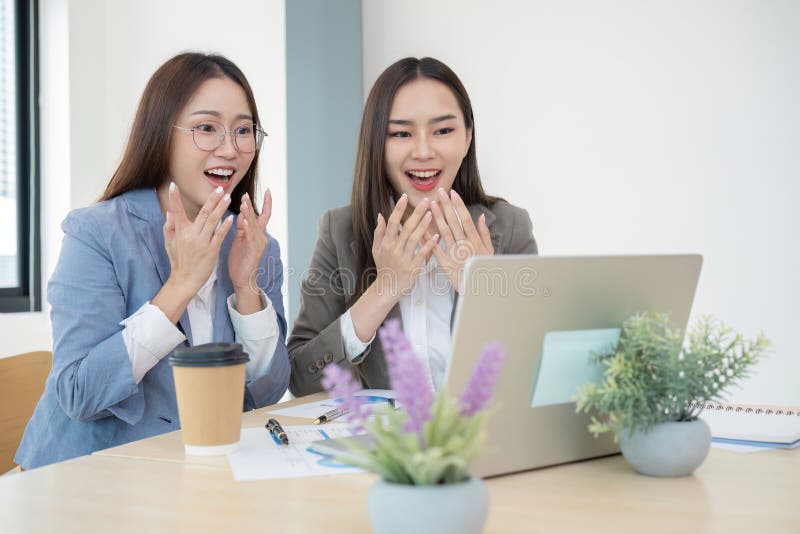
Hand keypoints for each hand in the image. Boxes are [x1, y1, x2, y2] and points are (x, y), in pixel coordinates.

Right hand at [152, 183, 233, 322]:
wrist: (184, 280)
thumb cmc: (178, 261)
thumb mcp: (169, 244)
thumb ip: (169, 227)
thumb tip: (168, 212)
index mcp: (180, 232)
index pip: (177, 211)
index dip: (174, 198)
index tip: (173, 185)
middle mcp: (191, 235)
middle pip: (203, 213)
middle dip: (212, 199)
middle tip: (219, 188)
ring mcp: (202, 242)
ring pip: (213, 221)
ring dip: (221, 208)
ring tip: (227, 197)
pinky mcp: (211, 250)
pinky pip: (220, 235)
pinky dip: (225, 226)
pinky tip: (231, 218)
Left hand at [228, 189, 270, 313]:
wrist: (242, 280)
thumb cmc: (240, 261)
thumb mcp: (240, 241)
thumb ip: (242, 228)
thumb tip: (241, 215)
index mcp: (256, 234)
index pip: (262, 215)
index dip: (265, 203)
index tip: (267, 191)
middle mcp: (261, 237)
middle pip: (260, 217)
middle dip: (252, 205)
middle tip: (246, 194)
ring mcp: (259, 243)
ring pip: (255, 224)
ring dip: (249, 213)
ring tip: (244, 202)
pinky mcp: (255, 250)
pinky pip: (251, 236)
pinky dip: (248, 227)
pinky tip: (244, 220)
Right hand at [371, 194, 438, 302]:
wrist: (387, 288)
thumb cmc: (384, 267)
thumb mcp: (376, 249)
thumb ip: (379, 232)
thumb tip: (380, 215)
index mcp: (386, 243)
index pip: (393, 222)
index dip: (398, 209)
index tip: (405, 197)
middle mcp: (394, 249)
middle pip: (406, 227)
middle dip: (416, 213)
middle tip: (426, 200)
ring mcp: (404, 258)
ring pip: (414, 239)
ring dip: (423, 225)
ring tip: (431, 213)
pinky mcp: (413, 268)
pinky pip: (421, 254)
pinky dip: (429, 245)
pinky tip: (436, 236)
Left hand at [426, 188, 493, 292]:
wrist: (481, 291)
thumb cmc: (486, 270)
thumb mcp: (490, 252)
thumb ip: (485, 233)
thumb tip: (481, 216)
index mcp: (475, 241)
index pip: (466, 219)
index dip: (458, 206)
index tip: (452, 193)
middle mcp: (465, 246)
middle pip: (454, 223)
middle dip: (446, 206)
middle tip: (438, 192)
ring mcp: (455, 255)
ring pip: (444, 233)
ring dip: (437, 218)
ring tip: (430, 205)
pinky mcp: (447, 265)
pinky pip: (436, 251)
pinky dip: (429, 240)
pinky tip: (421, 229)